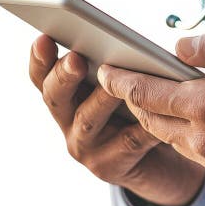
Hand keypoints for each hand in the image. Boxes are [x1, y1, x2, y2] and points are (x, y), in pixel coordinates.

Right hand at [28, 35, 204, 205]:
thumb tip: (126, 43)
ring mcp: (85, 147)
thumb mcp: (126, 86)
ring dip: (102, 100)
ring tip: (116, 86)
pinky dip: (143, 125)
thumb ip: (120, 68)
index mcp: (69, 96)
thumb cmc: (143, 112)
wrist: (164, 160)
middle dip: (64, 76)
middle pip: (56, 97)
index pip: (44, 76)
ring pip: (88, 120)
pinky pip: (128, 142)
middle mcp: (69, 121)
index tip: (43, 38)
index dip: (40, 59)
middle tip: (76, 59)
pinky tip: (157, 114)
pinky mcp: (109, 166)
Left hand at [98, 29, 204, 199]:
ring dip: (164, 118)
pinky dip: (191, 135)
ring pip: (174, 139)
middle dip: (138, 99)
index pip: (149, 93)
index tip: (107, 70)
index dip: (122, 80)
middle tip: (132, 79)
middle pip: (153, 119)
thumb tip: (182, 47)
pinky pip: (199, 154)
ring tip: (169, 95)